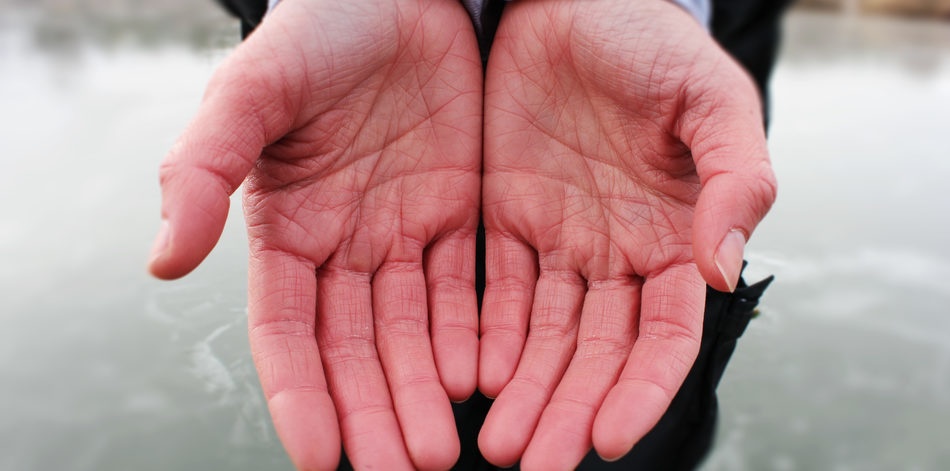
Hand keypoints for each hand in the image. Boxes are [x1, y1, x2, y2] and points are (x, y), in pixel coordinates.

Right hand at [148, 1, 481, 468]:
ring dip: (424, 393)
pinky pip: (468, 288)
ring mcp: (405, 232)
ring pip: (415, 332)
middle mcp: (345, 243)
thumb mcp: (250, 91)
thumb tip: (162, 262)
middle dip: (374, 413)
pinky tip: (482, 380)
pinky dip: (474, 335)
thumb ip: (201, 169)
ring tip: (442, 453)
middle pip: (357, 349)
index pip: (289, 331)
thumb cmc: (315, 31)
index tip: (318, 458)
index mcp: (286, 228)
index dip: (300, 393)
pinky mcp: (460, 212)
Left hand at [477, 1, 775, 467]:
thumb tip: (724, 267)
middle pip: (596, 354)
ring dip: (523, 392)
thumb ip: (735, 176)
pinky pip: (492, 291)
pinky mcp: (505, 218)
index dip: (642, 389)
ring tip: (497, 446)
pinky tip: (467, 377)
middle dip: (569, 411)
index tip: (608, 436)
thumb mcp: (709, 97)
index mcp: (676, 236)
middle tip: (534, 463)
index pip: (664, 336)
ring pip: (541, 337)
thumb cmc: (649, 38)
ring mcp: (560, 241)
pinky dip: (481, 338)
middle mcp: (618, 253)